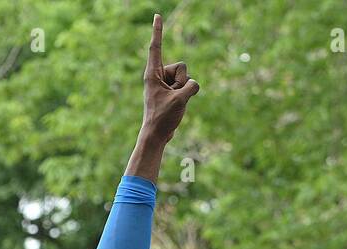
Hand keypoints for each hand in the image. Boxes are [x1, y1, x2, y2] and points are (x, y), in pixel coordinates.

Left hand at [140, 15, 198, 144]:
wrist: (156, 136)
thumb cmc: (163, 118)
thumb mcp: (181, 100)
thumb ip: (192, 86)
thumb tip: (193, 84)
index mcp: (153, 74)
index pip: (156, 47)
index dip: (158, 31)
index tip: (157, 15)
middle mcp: (158, 76)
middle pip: (182, 66)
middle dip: (182, 81)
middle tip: (172, 98)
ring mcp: (165, 84)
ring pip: (186, 77)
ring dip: (184, 90)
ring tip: (173, 103)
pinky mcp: (171, 91)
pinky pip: (187, 86)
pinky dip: (186, 95)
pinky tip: (176, 106)